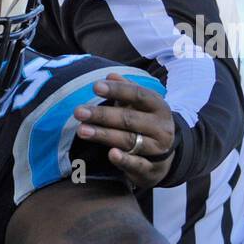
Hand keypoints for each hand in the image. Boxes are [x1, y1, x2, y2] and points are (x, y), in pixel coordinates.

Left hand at [74, 72, 175, 189]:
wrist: (164, 157)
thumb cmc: (145, 124)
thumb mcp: (140, 106)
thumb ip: (126, 90)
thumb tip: (110, 75)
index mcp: (158, 107)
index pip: (138, 95)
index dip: (117, 90)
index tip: (95, 86)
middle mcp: (161, 127)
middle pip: (129, 119)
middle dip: (102, 115)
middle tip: (78, 112)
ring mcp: (157, 149)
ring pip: (129, 140)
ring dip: (104, 135)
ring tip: (81, 130)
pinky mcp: (151, 169)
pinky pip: (137, 164)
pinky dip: (124, 160)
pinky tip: (111, 154)